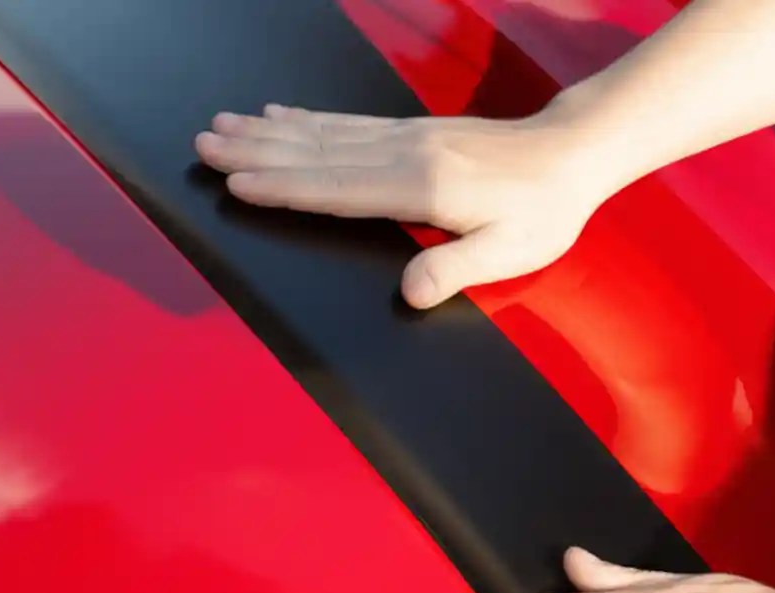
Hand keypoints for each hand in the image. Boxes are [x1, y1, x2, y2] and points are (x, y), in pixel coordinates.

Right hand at [195, 103, 609, 307]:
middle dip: (256, 150)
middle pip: (317, 154)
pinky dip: (308, 120)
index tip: (235, 180)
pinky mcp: (412, 131)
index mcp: (422, 187)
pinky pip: (348, 123)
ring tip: (224, 125)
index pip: (338, 189)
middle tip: (203, 143)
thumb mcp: (511, 251)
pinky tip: (282, 116)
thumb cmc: (544, 210)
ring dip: (271, 131)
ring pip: (325, 134)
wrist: (571, 152)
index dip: (284, 187)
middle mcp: (406, 153)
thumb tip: (408, 294)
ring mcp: (407, 137)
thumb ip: (456, 268)